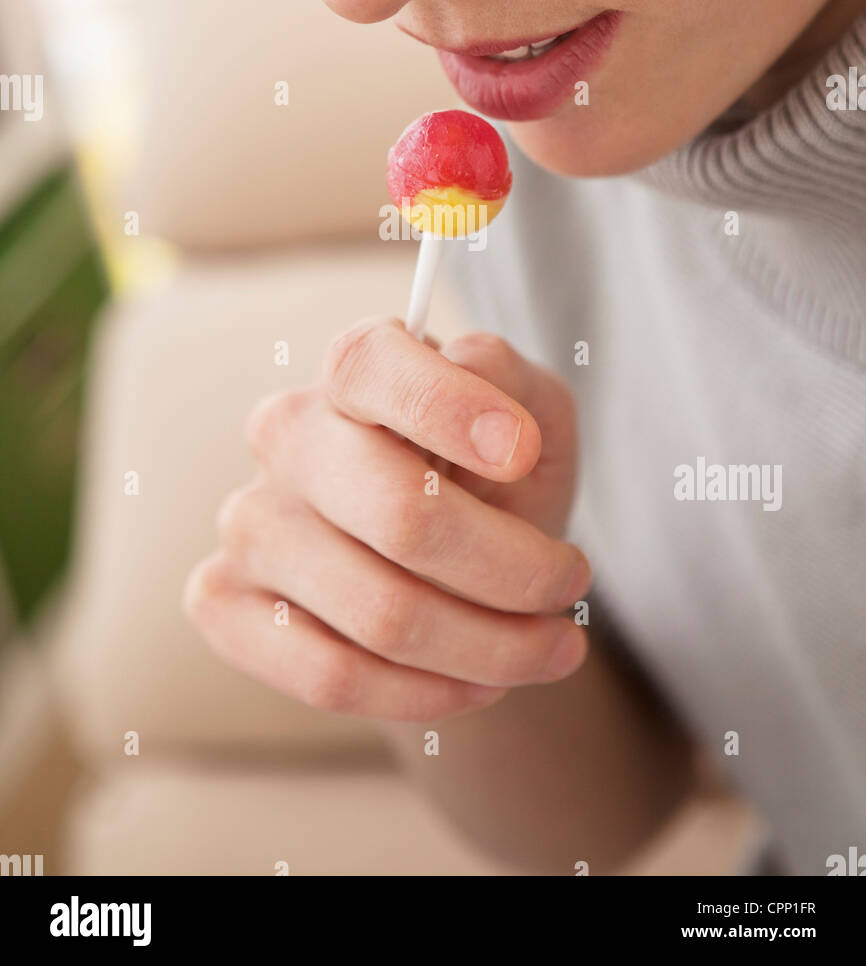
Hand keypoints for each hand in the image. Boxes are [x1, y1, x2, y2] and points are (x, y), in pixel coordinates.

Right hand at [184, 317, 590, 721]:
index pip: (370, 366)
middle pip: (398, 514)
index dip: (446, 406)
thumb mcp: (532, 414)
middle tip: (571, 583)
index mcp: (355, 368)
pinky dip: (425, 694)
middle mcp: (286, 433)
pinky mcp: (224, 601)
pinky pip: (329, 676)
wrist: (457, 564)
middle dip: (512, 569)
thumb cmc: (496, 476)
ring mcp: (249, 519)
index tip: (523, 452)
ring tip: (552, 647)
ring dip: (491, 647)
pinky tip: (480, 683)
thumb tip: (501, 428)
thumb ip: (514, 388)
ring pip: (378, 611)